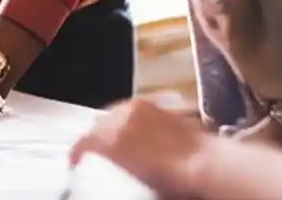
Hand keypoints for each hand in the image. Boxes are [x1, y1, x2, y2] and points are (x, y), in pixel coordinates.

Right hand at [69, 99, 210, 197]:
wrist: (206, 163)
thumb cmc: (172, 178)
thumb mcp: (135, 176)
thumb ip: (113, 160)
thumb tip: (106, 159)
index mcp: (110, 138)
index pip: (83, 141)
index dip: (76, 152)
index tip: (75, 161)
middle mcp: (121, 116)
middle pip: (97, 124)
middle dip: (93, 136)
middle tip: (93, 150)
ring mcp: (138, 107)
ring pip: (112, 112)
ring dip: (108, 124)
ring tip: (111, 138)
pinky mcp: (155, 104)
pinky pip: (130, 107)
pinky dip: (126, 116)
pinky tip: (132, 126)